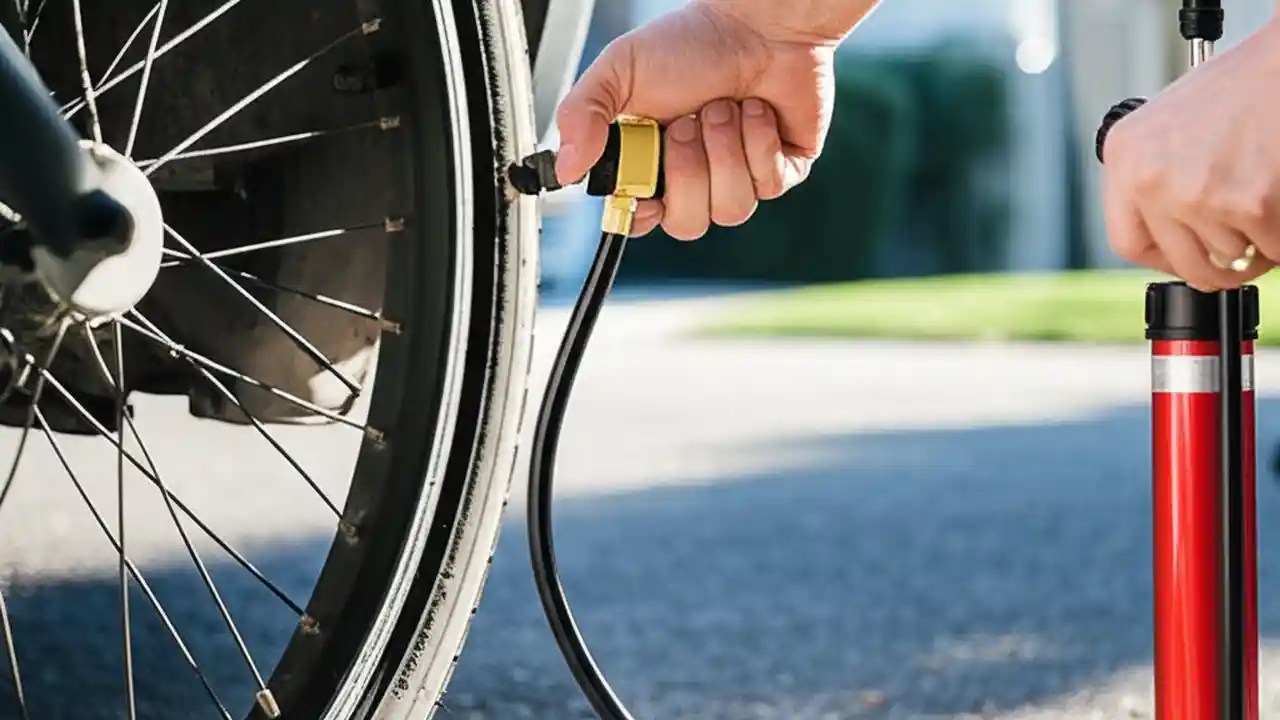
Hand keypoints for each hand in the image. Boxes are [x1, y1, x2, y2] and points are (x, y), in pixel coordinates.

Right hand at [554, 1, 845, 238]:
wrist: (757, 21)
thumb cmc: (691, 42)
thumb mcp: (620, 70)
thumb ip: (582, 116)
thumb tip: (566, 169)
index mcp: (653, 163)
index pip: (642, 220)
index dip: (644, 215)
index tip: (646, 193)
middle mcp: (696, 176)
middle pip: (687, 224)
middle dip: (687, 172)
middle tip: (687, 123)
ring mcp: (740, 177)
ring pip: (731, 209)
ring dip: (724, 152)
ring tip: (725, 108)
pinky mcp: (781, 170)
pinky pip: (770, 185)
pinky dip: (759, 142)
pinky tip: (756, 110)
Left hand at [1102, 19, 1279, 290]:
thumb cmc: (1237, 88)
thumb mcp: (1168, 128)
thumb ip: (1157, 179)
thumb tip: (1171, 241)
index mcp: (1125, 158)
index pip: (1127, 242)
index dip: (1163, 258)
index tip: (1185, 257)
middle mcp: (1151, 180)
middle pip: (1184, 262)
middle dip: (1218, 264)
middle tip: (1240, 245)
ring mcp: (1197, 195)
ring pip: (1231, 258)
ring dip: (1255, 241)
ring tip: (1261, 196)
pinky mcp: (1249, 204)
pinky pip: (1270, 249)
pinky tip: (1277, 196)